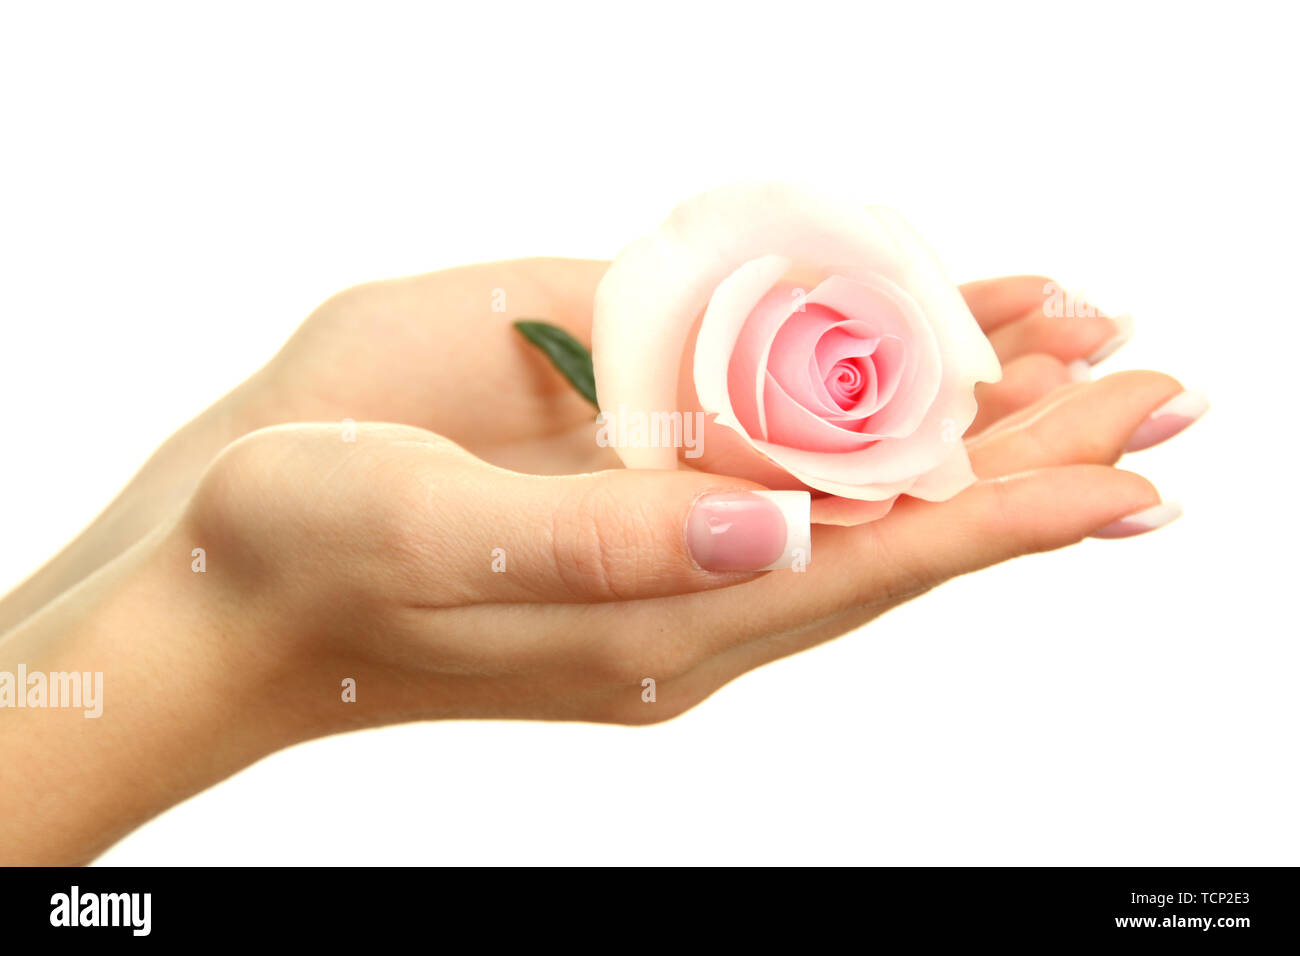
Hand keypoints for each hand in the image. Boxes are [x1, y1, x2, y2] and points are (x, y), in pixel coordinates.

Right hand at [181, 356, 1185, 732]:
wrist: (218, 587)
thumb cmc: (299, 560)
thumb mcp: (436, 540)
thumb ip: (612, 543)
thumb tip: (779, 523)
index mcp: (659, 613)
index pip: (879, 561)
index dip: (1015, 513)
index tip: (1140, 470)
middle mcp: (684, 579)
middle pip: (896, 520)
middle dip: (1032, 457)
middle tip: (1162, 394)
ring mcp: (654, 532)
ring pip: (846, 481)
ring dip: (962, 425)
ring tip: (1076, 364)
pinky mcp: (610, 486)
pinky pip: (768, 447)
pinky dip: (852, 405)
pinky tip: (900, 376)